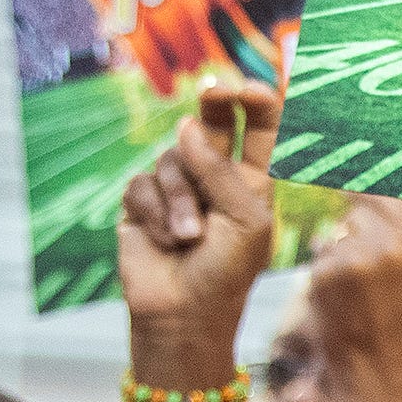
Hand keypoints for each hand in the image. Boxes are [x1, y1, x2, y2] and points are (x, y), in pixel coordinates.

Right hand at [116, 81, 280, 388]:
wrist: (184, 313)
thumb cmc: (227, 273)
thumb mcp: (244, 221)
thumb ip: (221, 172)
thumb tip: (190, 126)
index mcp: (252, 182)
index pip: (258, 132)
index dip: (255, 105)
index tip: (252, 88)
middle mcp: (215, 178)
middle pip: (212, 124)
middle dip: (215, 103)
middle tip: (215, 88)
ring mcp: (178, 187)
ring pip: (172, 158)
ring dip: (181, 200)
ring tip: (190, 238)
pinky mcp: (143, 202)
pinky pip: (142, 183)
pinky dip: (155, 212)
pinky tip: (165, 240)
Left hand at [305, 197, 401, 401]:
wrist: (387, 381)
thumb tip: (376, 187)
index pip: (391, 186)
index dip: (375, 181)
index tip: (364, 176)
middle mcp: (391, 243)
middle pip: (361, 200)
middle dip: (357, 214)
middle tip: (359, 243)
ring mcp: (354, 257)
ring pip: (337, 228)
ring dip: (339, 247)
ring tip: (358, 289)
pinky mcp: (324, 274)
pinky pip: (320, 254)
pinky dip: (325, 271)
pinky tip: (341, 301)